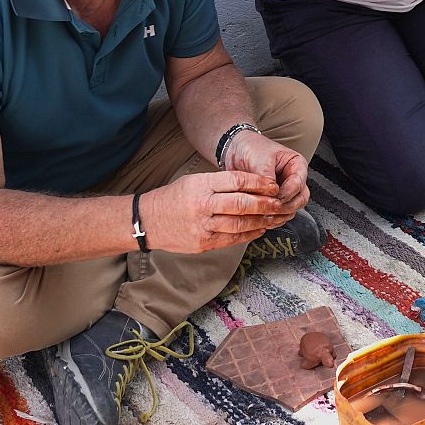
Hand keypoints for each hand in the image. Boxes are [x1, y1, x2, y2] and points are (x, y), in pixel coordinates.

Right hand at [143, 170, 292, 254]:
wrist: (146, 221)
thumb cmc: (173, 197)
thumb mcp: (193, 181)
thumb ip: (219, 183)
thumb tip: (252, 185)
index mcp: (201, 186)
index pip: (236, 181)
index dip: (258, 183)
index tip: (272, 185)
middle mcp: (202, 206)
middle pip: (241, 204)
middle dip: (264, 204)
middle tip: (278, 202)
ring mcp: (203, 227)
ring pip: (239, 224)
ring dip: (260, 221)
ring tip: (272, 217)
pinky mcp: (203, 243)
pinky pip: (232, 239)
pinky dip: (249, 235)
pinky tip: (259, 229)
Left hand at [222, 131, 310, 211]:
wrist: (236, 150)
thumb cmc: (251, 148)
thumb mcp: (260, 158)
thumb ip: (267, 176)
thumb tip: (272, 194)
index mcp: (296, 165)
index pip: (298, 182)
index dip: (288, 193)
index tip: (276, 198)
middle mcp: (293, 179)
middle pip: (300, 199)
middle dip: (287, 207)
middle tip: (272, 210)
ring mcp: (284, 191)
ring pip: (291, 209)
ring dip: (280, 215)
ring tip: (266, 216)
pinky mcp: (274, 201)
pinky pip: (279, 214)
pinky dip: (272, 218)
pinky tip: (262, 219)